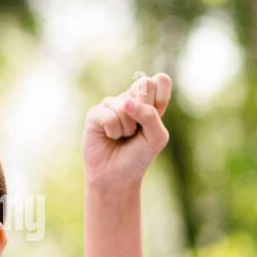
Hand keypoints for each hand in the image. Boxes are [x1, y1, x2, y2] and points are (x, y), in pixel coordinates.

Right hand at [82, 72, 171, 189]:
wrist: (117, 176)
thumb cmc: (138, 156)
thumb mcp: (156, 138)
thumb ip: (151, 116)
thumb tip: (127, 103)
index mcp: (148, 100)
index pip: (160, 80)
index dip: (161, 98)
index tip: (157, 116)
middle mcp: (129, 98)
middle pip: (145, 84)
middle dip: (146, 111)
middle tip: (138, 129)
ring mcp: (111, 104)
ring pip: (126, 106)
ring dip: (128, 128)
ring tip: (122, 137)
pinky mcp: (95, 113)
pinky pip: (109, 117)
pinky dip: (113, 132)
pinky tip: (109, 137)